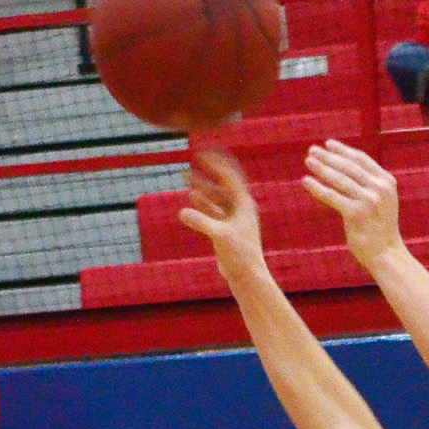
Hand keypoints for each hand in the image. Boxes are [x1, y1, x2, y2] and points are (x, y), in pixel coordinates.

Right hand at [177, 146, 266, 284]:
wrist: (246, 275)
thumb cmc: (239, 256)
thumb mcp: (220, 236)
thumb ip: (201, 222)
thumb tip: (182, 212)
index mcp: (244, 204)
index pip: (230, 176)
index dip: (216, 163)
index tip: (202, 152)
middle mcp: (240, 207)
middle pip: (223, 182)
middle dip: (209, 170)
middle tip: (195, 156)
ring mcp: (233, 218)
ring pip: (216, 196)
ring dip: (203, 185)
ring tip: (187, 175)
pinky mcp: (225, 228)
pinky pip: (213, 210)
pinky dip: (203, 202)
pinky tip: (191, 195)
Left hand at [302, 139, 408, 269]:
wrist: (386, 253)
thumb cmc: (380, 228)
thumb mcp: (382, 200)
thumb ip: (369, 184)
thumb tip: (345, 168)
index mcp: (386, 182)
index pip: (361, 160)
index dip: (343, 150)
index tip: (328, 144)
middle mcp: (378, 188)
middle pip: (348, 166)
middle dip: (328, 157)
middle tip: (312, 150)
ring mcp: (368, 201)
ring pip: (339, 179)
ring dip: (321, 168)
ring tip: (308, 162)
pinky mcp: (356, 214)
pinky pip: (332, 197)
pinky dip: (318, 188)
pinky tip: (306, 182)